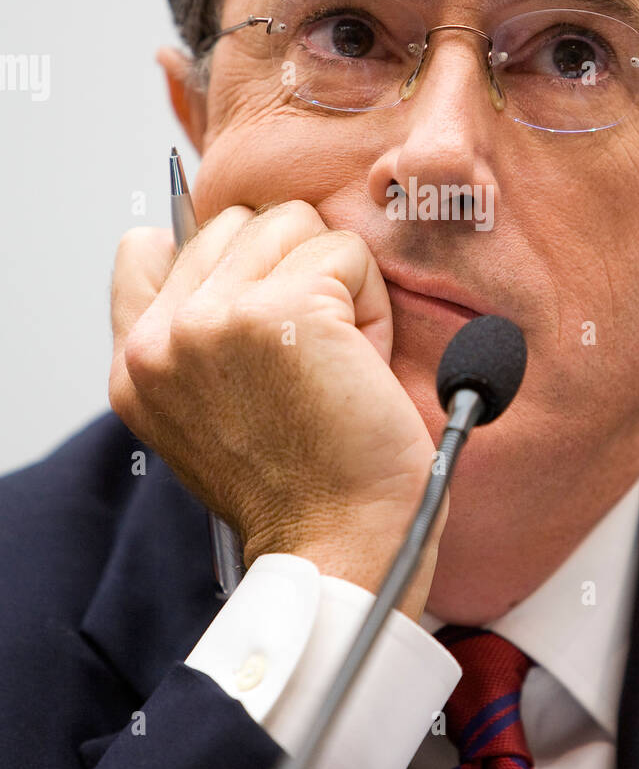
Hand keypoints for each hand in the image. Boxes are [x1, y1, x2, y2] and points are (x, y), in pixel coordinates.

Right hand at [108, 202, 444, 620]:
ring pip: (294, 224)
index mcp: (136, 362)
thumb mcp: (201, 411)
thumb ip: (179, 331)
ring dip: (336, 283)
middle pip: (240, 222)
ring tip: (335, 359)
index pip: (146, 245)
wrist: (341, 546)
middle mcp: (162, 337)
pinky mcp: (282, 310)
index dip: (225, 265)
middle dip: (293, 272)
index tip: (261, 324)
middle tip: (310, 357)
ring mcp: (215, 319)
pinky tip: (359, 364)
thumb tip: (162, 235)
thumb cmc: (300, 486)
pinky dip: (372, 303)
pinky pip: (346, 253)